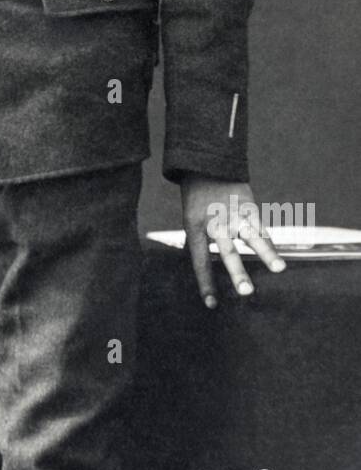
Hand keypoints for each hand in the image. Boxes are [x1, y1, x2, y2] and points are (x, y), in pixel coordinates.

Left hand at [180, 176, 286, 307]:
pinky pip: (260, 227)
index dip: (205, 283)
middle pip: (227, 250)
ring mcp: (233, 213)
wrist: (205, 164)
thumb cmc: (197, 198)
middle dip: (237, 272)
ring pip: (251, 236)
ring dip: (266, 254)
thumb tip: (208, 268)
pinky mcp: (247, 205)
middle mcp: (215, 222)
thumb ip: (201, 240)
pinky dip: (270, 243)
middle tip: (246, 291)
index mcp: (194, 227)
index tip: (211, 305)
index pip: (199, 260)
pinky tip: (279, 259)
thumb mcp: (191, 218)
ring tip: (279, 269)